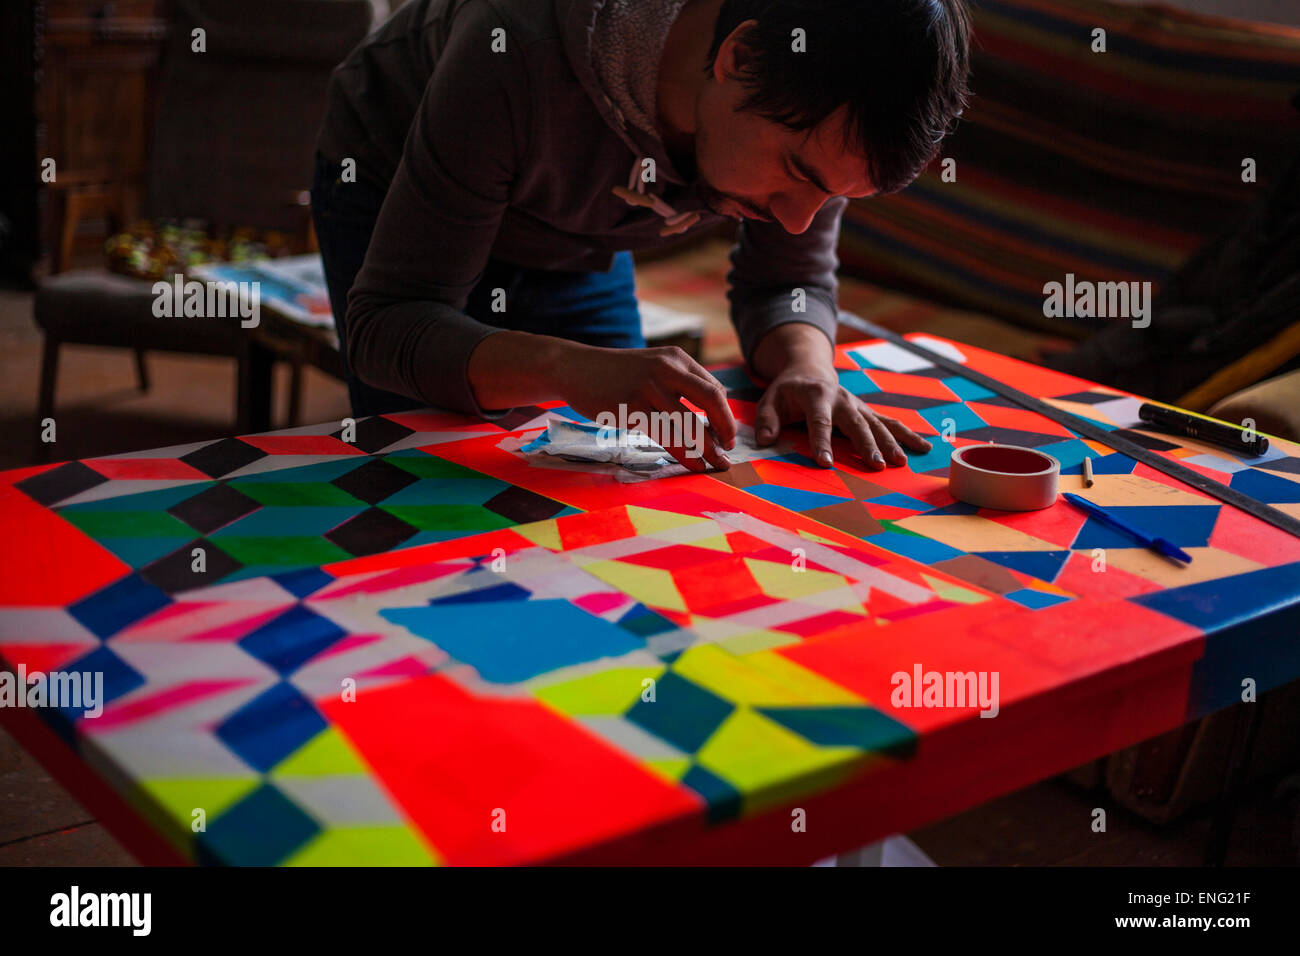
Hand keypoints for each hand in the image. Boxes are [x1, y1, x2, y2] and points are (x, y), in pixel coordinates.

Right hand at [556, 343, 737, 471]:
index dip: (725, 414)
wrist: (576, 368)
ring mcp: (649, 388)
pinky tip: (694, 465)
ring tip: (717, 464)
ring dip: (709, 447)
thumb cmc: (616, 374)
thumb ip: (678, 383)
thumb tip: (710, 417)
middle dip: (727, 427)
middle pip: (712, 399)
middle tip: (730, 449)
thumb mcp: (652, 366)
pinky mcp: (632, 408)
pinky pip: (667, 436)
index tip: (727, 435)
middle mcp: (667, 369)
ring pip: (690, 423)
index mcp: (676, 358)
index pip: (714, 388)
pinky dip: (685, 454)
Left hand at [754, 361, 931, 469]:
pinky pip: (889, 422)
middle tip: (877, 466)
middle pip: (856, 424)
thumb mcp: (769, 401)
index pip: (819, 422)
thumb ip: (766, 420)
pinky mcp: (867, 411)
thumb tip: (765, 440)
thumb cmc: (787, 392)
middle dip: (867, 445)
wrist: (809, 370)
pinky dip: (907, 435)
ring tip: (901, 462)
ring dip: (891, 443)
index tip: (825, 463)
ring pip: (877, 424)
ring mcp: (857, 405)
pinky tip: (923, 448)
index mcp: (816, 396)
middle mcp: (842, 399)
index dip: (821, 442)